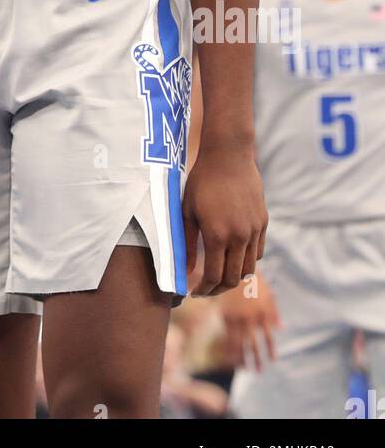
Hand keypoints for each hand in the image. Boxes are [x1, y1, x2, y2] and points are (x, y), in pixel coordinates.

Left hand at [182, 142, 266, 296]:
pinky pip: (257, 252)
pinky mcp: (263, 222)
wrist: (228, 155)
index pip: (214, 276)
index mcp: (218, 235)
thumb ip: (187, 244)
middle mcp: (239, 237)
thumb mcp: (188, 211)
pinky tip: (232, 257)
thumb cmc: (202, 181)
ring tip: (219, 276)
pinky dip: (246, 261)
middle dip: (218, 289)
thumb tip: (185, 271)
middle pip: (233, 279)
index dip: (204, 289)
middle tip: (205, 289)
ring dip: (233, 277)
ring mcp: (254, 230)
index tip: (195, 292)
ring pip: (248, 268)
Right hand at [220, 273, 280, 370]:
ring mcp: (237, 318)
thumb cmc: (254, 281)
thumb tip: (281, 329)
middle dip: (256, 358)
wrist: (235, 269)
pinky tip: (231, 355)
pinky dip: (230, 347)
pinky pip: (228, 335)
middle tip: (258, 371)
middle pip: (254, 344)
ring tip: (244, 368)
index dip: (270, 349)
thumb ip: (274, 313)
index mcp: (263, 313)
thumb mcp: (268, 295)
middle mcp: (250, 318)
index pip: (268, 336)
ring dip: (243, 357)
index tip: (272, 360)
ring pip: (240, 342)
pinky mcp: (225, 315)